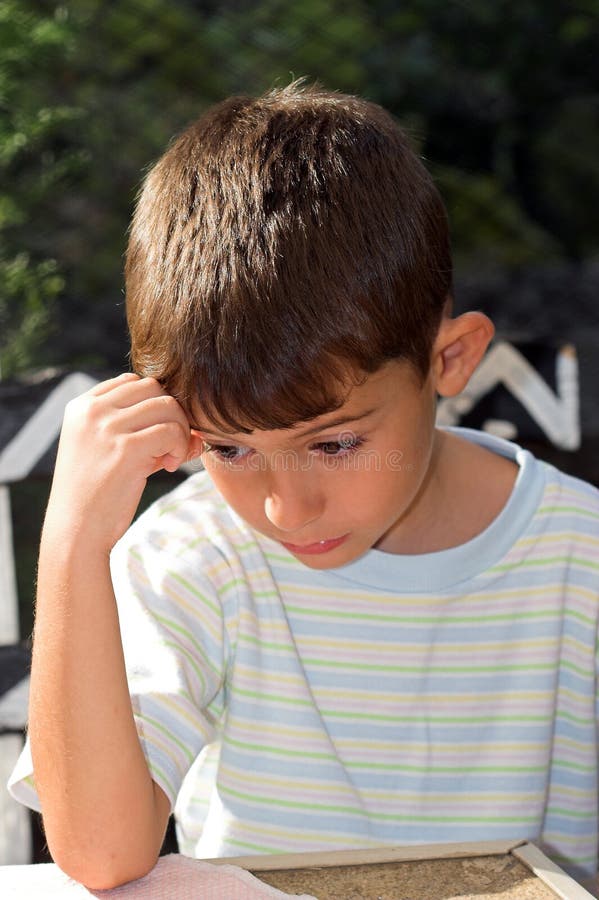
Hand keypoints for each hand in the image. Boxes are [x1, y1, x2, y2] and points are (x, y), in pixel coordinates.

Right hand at [44, 373, 196, 552]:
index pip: (132, 382)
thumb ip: (147, 433)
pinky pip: (171, 431)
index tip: (157, 435)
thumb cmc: (96, 495)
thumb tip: (197, 433)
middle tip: (170, 448)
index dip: (154, 405)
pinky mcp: (126, 448)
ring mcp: (107, 427)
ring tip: (169, 458)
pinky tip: (167, 467)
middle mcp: (91, 410)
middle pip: (154, 388)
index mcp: (81, 406)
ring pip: (167, 405)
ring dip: (179, 431)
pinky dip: (179, 447)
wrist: (76, 532)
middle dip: (171, 415)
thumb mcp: (112, 452)